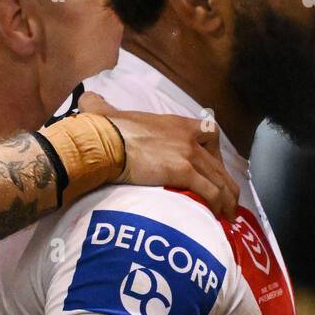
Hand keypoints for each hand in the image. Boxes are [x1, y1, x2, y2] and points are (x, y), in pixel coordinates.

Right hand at [79, 92, 238, 220]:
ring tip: (228, 214)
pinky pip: (209, 191)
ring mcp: (188, 155)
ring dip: (226, 198)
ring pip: (218, 179)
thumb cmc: (105, 129)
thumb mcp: (106, 113)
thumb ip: (100, 105)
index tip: (211, 165)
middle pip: (218, 162)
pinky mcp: (184, 172)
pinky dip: (217, 204)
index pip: (209, 133)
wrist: (105, 143)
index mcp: (177, 123)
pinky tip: (217, 215)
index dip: (214, 151)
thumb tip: (86, 98)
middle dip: (225, 181)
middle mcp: (188, 138)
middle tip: (226, 197)